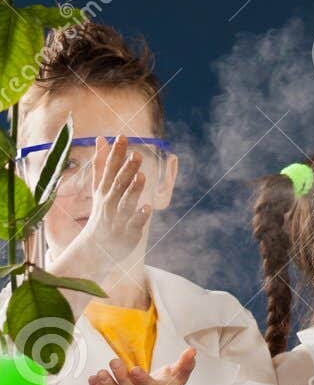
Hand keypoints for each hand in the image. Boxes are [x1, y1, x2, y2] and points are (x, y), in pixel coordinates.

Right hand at [57, 137, 151, 275]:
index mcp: (104, 190)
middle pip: (118, 184)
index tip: (122, 137)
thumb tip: (101, 139)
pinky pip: (135, 223)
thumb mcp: (99, 188)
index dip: (116, 153)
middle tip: (136, 154)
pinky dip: (140, 216)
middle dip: (126, 170)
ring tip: (141, 176)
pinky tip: (147, 207)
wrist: (94, 248)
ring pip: (126, 202)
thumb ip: (102, 164)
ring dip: (133, 190)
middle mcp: (110, 202)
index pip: (109, 169)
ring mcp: (118, 217)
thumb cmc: (101, 212)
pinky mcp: (128, 232)